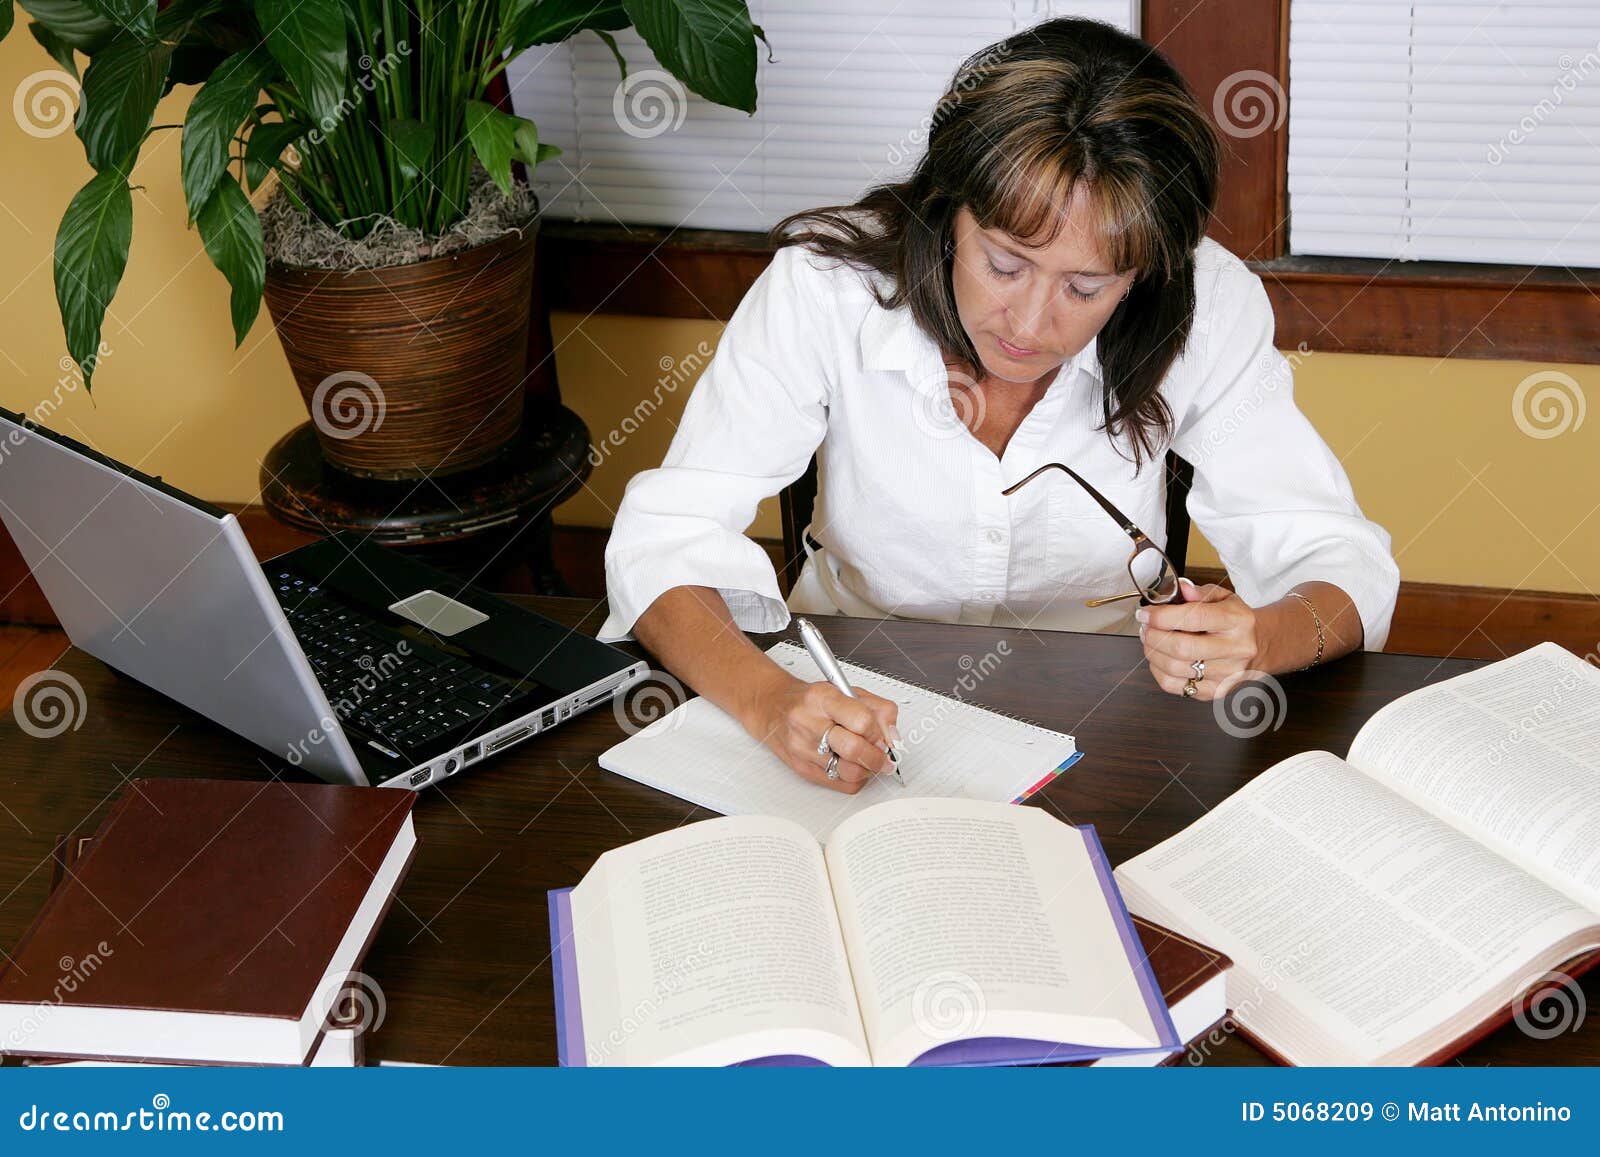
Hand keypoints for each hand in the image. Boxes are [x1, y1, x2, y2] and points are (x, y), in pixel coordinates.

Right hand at [744, 676, 898, 793]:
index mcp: (822, 698)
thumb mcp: (845, 690)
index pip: (861, 720)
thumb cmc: (809, 699)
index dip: (879, 732)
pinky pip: (840, 784)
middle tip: (883, 756)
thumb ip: (876, 708)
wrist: (772, 707)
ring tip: (866, 759)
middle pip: (854, 750)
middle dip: (877, 756)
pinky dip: (853, 778)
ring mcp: (803, 748)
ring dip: (866, 769)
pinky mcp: (802, 769)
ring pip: (849, 772)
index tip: (884, 735)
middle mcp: (809, 723)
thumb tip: (893, 735)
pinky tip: (850, 765)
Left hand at [1137, 577, 1259, 701]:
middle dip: (1154, 636)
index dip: (1162, 616)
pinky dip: (1158, 671)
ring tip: (1151, 640)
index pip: (1194, 618)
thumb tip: (1179, 588)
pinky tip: (1160, 658)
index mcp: (1238, 621)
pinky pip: (1174, 685)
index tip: (1146, 613)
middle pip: (1182, 648)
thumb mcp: (1223, 597)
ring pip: (1174, 668)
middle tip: (1146, 627)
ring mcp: (1227, 674)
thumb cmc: (1235, 621)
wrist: (1259, 646)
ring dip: (1153, 652)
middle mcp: (1236, 649)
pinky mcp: (1216, 691)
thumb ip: (1199, 592)